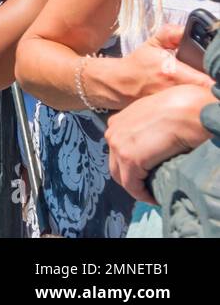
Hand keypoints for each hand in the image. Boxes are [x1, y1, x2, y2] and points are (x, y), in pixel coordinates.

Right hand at [92, 25, 215, 107]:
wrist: (119, 83)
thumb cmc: (137, 65)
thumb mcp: (153, 44)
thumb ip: (171, 34)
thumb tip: (187, 30)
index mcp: (173, 72)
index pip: (207, 82)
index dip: (217, 81)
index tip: (218, 74)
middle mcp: (174, 90)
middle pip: (206, 96)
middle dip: (214, 92)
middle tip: (215, 87)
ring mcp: (172, 104)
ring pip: (199, 105)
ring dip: (205, 101)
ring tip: (207, 95)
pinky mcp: (170, 113)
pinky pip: (189, 112)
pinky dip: (195, 109)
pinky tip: (194, 104)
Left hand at [106, 83, 215, 202]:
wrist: (191, 108)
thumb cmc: (181, 107)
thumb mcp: (156, 116)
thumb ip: (147, 129)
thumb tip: (154, 145)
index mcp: (119, 121)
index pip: (119, 150)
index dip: (131, 165)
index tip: (147, 174)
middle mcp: (113, 131)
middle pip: (117, 165)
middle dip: (132, 179)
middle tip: (151, 187)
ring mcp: (118, 144)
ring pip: (122, 177)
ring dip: (138, 188)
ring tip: (155, 193)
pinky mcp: (130, 158)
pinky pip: (132, 186)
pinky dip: (144, 195)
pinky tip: (157, 197)